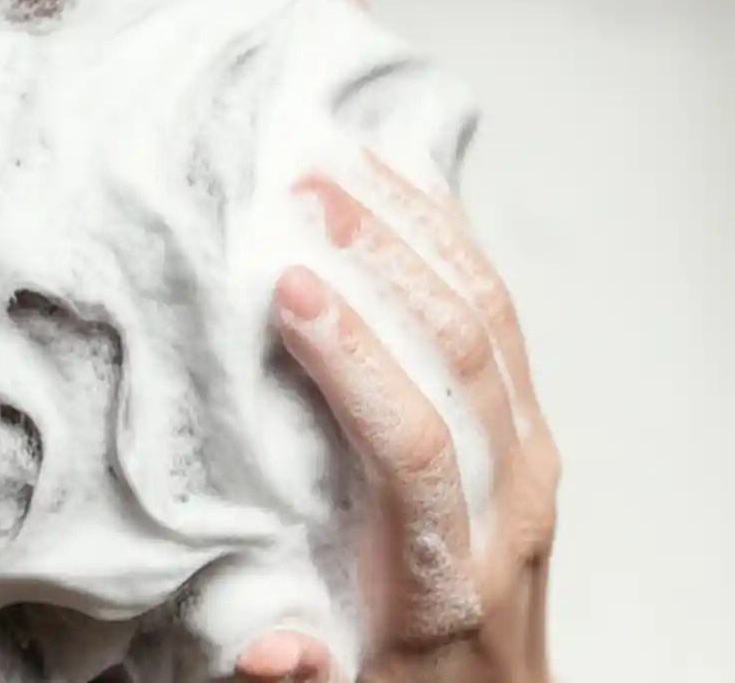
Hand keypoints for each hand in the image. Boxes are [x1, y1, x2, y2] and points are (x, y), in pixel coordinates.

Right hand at [236, 153, 559, 681]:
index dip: (353, 359)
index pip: (413, 442)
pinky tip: (410, 195)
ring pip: (491, 317)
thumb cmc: (409, 679)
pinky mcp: (530, 430)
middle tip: (307, 194)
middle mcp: (509, 502)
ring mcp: (531, 456)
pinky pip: (504, 319)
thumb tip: (271, 651)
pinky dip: (455, 246)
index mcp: (451, 570)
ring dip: (416, 232)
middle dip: (381, 261)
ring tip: (346, 169)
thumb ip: (301, 674)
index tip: (290, 290)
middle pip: (462, 354)